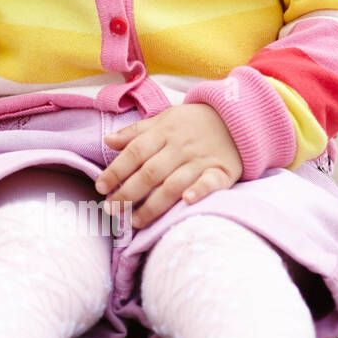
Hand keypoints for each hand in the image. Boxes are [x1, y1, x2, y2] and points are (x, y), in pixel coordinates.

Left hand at [96, 103, 241, 229]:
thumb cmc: (192, 122)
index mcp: (163, 132)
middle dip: (128, 193)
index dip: (116, 170)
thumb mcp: (164, 119)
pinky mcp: (222, 170)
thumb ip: (136, 132)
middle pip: (150, 173)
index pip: (134, 153)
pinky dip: (199, 191)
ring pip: (174, 184)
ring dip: (154, 205)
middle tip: (112, 210)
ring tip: (135, 221)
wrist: (236, 116)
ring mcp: (201, 159)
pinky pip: (211, 182)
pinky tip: (186, 202)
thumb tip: (107, 142)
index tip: (100, 187)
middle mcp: (180, 147)